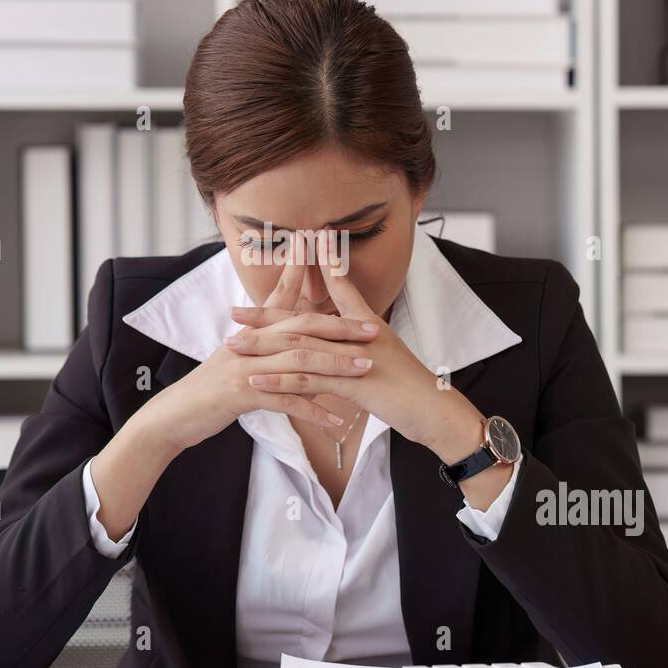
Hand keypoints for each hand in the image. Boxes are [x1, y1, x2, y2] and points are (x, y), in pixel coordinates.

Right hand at [147, 250, 379, 452]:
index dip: (309, 282)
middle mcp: (249, 343)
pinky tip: (336, 419)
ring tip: (365, 369)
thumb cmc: (210, 389)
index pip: (285, 302)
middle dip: (340, 328)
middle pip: (301, 328)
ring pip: (297, 360)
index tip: (338, 268)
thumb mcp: (237, 359)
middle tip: (374, 329)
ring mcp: (244, 367)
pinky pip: (283, 400)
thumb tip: (297, 340)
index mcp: (251, 333)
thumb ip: (266, 345)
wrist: (174, 415)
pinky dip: (312, 409)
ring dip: (334, 365)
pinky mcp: (240, 395)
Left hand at [229, 232, 487, 463]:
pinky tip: (256, 381)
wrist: (435, 409)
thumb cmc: (410, 386)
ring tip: (233, 344)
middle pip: (304, 319)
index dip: (312, 271)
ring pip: (300, 348)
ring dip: (263, 346)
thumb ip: (359, 340)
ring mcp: (355, 358)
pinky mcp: (354, 384)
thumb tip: (339, 335)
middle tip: (232, 312)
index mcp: (366, 324)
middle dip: (266, 316)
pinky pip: (310, 380)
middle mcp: (358, 334)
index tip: (288, 258)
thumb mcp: (384, 355)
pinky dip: (280, 380)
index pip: (336, 288)